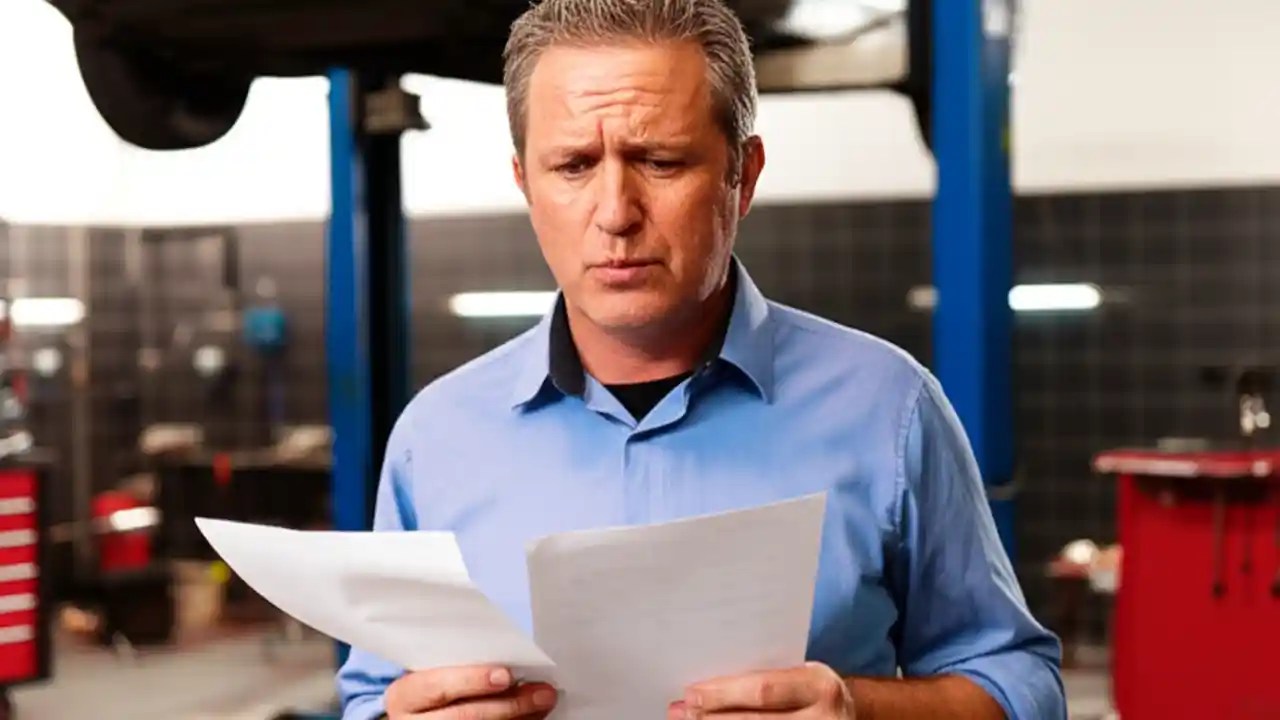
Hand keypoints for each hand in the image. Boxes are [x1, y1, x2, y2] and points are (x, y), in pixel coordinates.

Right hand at [384, 665, 557, 718]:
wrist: (418, 715)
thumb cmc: (432, 686)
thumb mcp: (434, 672)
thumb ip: (460, 665)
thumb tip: (512, 662)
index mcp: (404, 695)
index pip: (436, 686)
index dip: (472, 680)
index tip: (505, 675)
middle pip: (463, 716)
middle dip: (508, 704)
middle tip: (543, 692)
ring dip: (518, 719)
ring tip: (544, 704)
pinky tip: (532, 719)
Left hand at [669, 662, 853, 718]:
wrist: (853, 715)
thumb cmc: (813, 690)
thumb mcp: (800, 674)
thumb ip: (766, 676)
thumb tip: (706, 683)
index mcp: (819, 686)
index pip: (764, 690)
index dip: (724, 693)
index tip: (691, 691)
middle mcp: (823, 719)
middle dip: (712, 717)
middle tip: (680, 711)